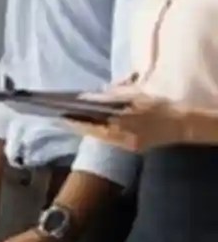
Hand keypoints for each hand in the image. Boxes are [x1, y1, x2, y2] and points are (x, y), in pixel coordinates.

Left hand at [67, 93, 189, 151]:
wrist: (181, 124)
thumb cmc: (158, 105)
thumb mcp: (135, 94)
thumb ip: (113, 93)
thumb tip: (89, 95)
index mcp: (124, 123)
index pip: (93, 123)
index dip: (75, 120)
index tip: (60, 114)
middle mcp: (124, 137)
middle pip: (94, 132)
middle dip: (77, 124)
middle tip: (59, 117)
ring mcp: (128, 144)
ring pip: (100, 137)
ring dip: (85, 129)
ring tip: (68, 120)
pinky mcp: (132, 147)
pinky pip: (109, 140)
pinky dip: (97, 132)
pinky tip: (88, 126)